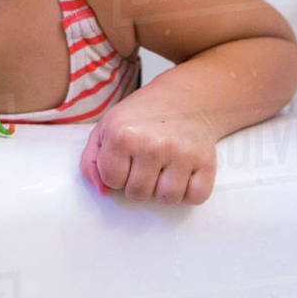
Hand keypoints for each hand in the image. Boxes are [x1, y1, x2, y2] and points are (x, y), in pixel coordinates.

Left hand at [80, 96, 217, 204]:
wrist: (184, 98)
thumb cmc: (141, 117)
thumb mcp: (106, 128)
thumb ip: (91, 161)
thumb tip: (103, 192)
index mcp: (122, 135)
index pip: (111, 181)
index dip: (116, 173)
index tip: (125, 159)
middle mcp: (151, 144)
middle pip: (137, 194)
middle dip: (139, 183)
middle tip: (145, 162)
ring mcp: (180, 153)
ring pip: (166, 199)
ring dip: (164, 189)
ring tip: (163, 168)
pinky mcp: (205, 161)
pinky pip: (196, 198)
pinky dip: (190, 191)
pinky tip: (183, 172)